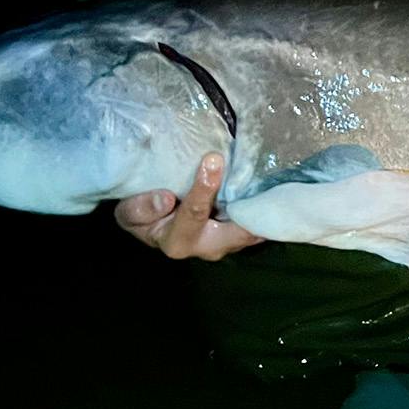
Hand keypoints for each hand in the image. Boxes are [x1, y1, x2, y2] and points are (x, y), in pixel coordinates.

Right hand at [113, 152, 262, 259]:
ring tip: (279, 187)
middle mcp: (207, 247)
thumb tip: (166, 199)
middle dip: (251, 213)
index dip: (203, 188)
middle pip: (236, 232)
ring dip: (265, 213)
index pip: (193, 213)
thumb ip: (141, 208)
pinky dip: (267, 211)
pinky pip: (257, 225)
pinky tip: (277, 191)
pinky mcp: (238, 236)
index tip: (212, 160)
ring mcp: (227, 244)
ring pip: (252, 231)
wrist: (152, 226)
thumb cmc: (142, 217)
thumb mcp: (129, 213)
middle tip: (266, 186)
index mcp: (177, 241)